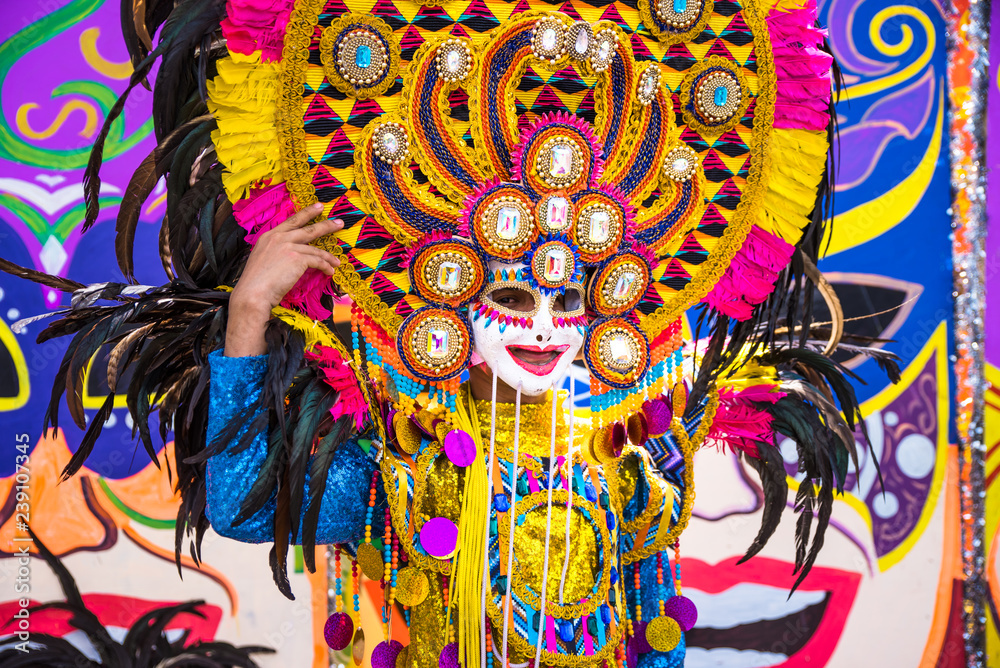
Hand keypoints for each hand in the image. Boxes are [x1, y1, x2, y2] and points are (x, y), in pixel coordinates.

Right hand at [225, 203, 342, 356]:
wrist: (252, 293)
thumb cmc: (256, 283)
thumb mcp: (263, 259)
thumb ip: (275, 252)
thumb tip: (290, 256)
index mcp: (269, 236)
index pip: (291, 221)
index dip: (306, 213)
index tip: (317, 207)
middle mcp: (279, 238)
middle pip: (308, 228)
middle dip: (326, 225)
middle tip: (339, 223)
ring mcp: (289, 246)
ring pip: (315, 248)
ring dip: (328, 256)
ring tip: (336, 261)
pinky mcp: (297, 258)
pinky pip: (317, 261)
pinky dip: (325, 267)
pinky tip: (329, 271)